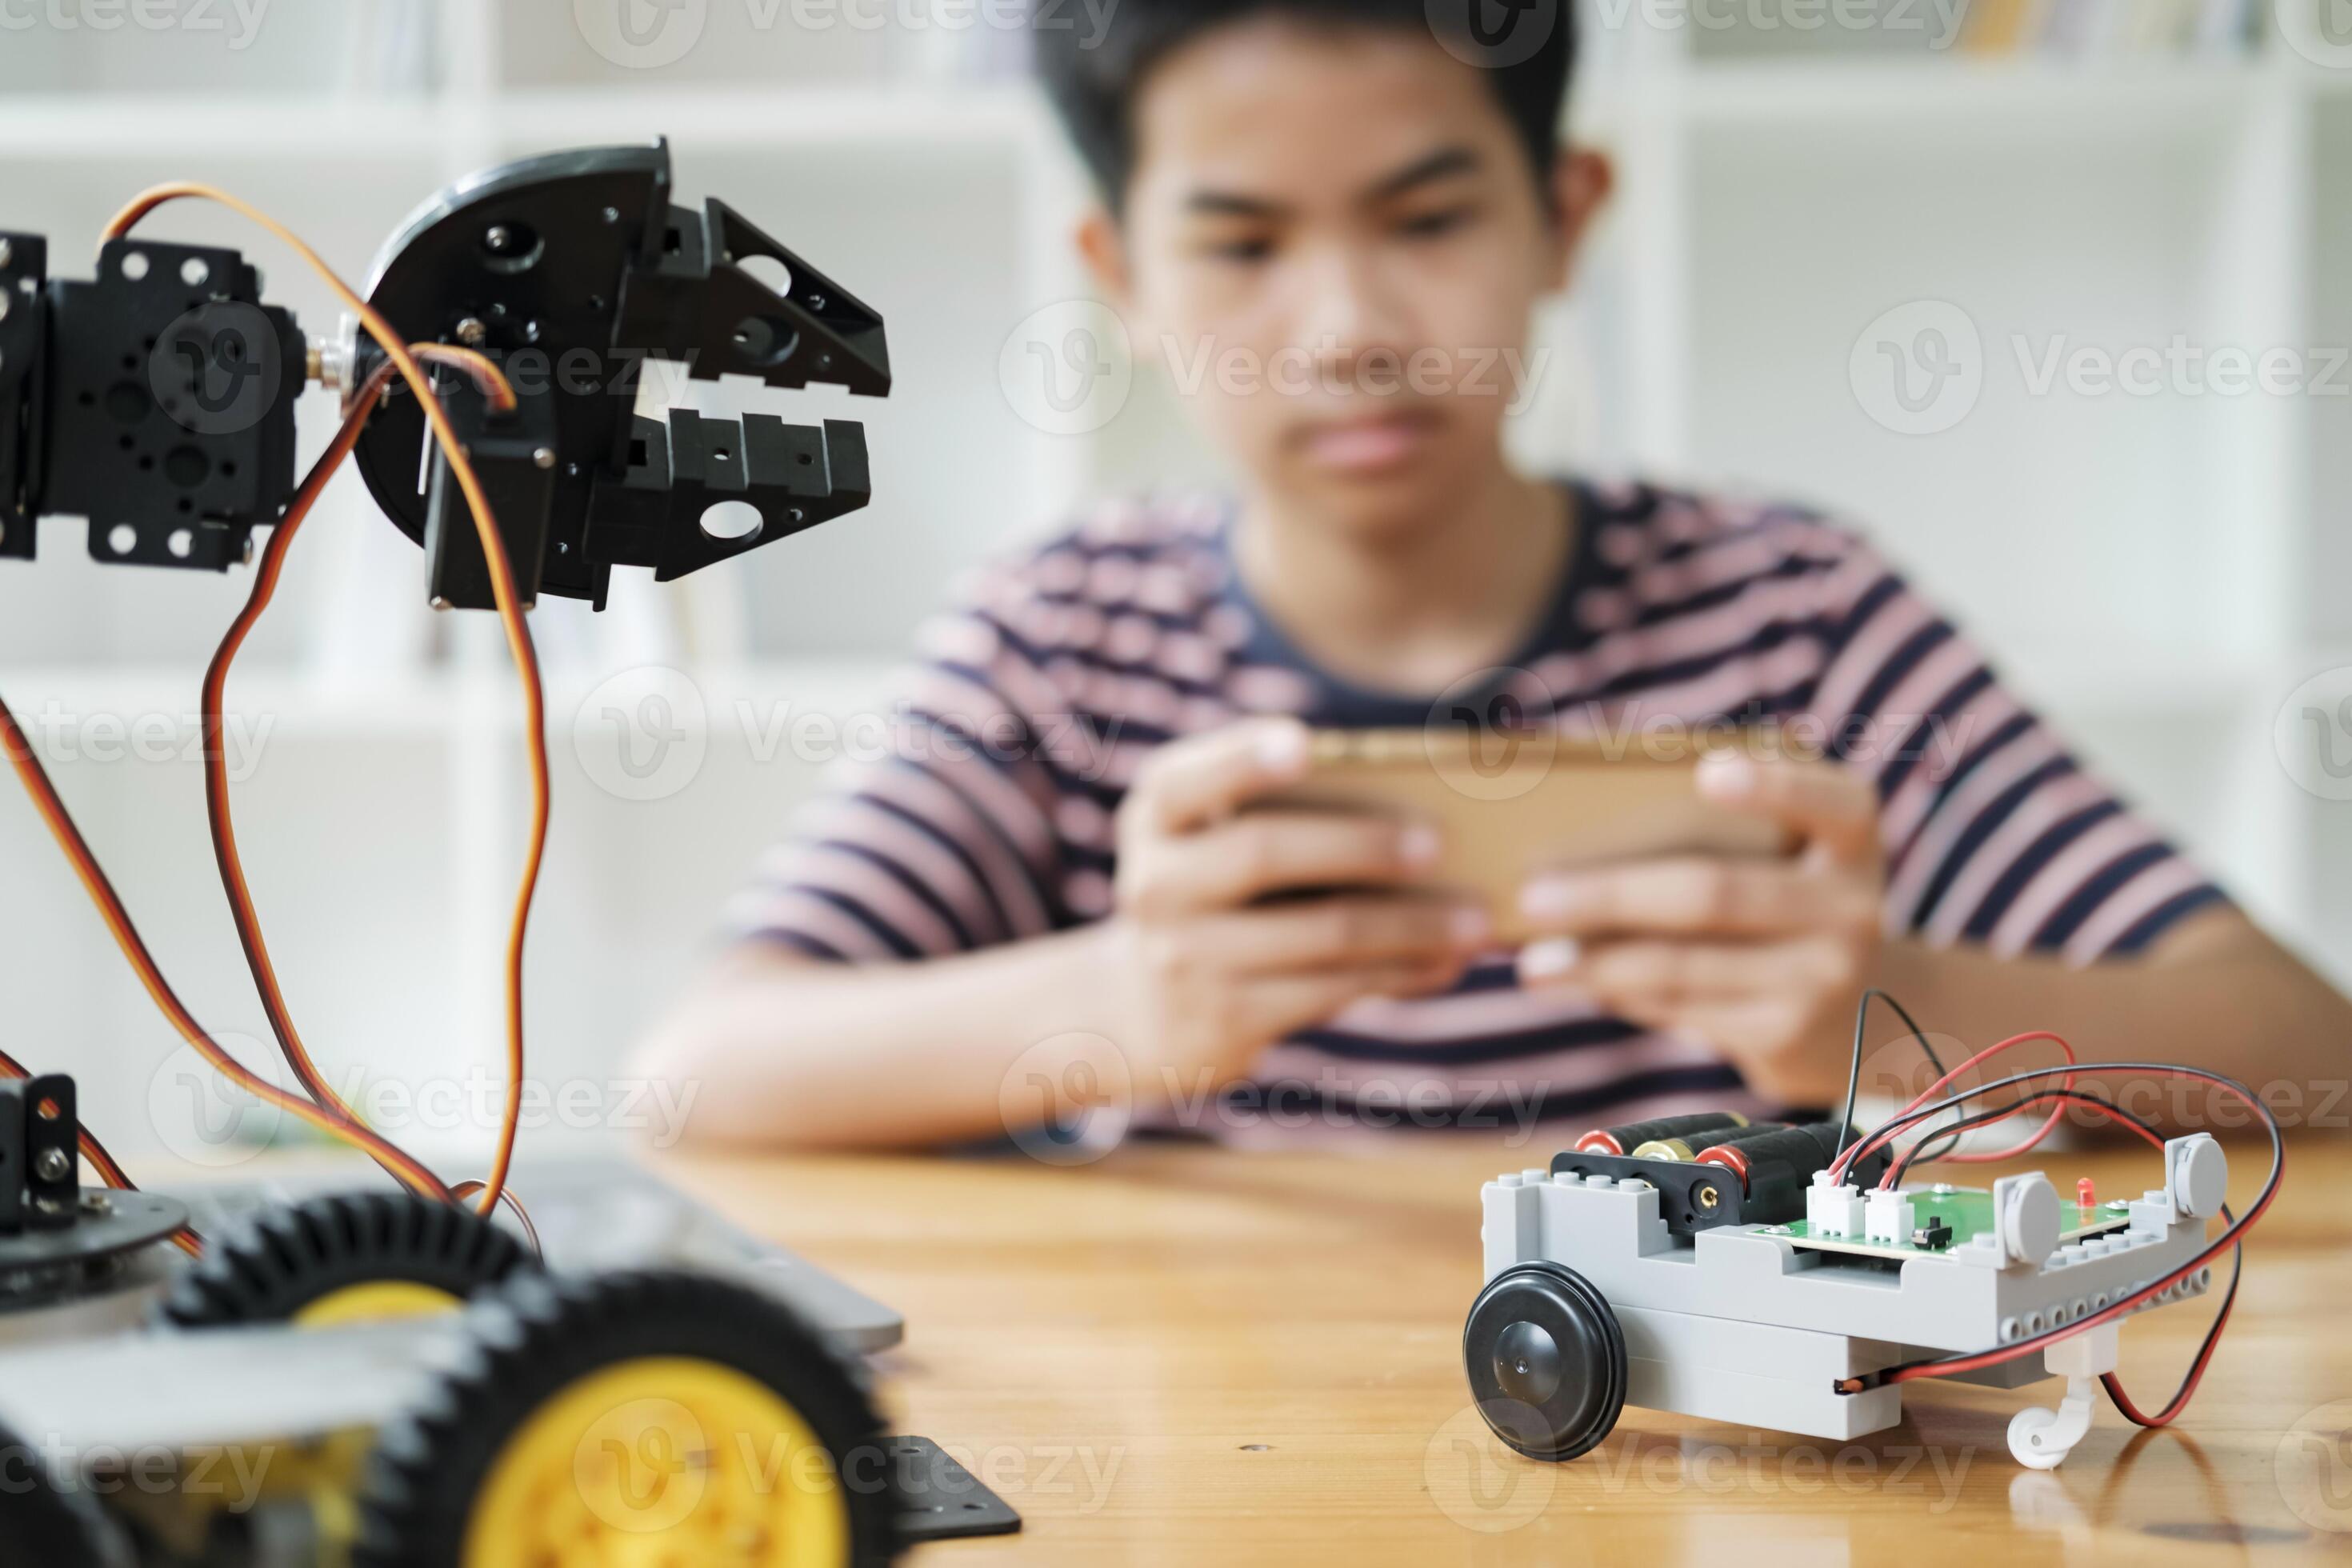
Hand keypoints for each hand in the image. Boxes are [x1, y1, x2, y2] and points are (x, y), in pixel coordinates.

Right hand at [1106, 717, 1490, 1097]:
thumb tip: (1416, 810)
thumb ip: (1277, 813)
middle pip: (1263, 853)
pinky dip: (1400, 973)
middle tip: (1439, 842)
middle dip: (1360, 845)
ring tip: (1476, 919)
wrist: (1142, 1009)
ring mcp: (1185, 959)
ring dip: (1410, 925)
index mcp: (1157, 817)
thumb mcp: (1212, 842)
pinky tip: (1445, 962)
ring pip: (1319, 933)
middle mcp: (1157, 885)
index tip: (1303, 742)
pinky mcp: (1225, 1022)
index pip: (1184, 779)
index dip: (1241, 758)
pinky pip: (1332, 991)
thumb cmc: (1217, 893)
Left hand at [1514, 753, 1885, 1104]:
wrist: (1858, 1011)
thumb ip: (1716, 836)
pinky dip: (1620, 991)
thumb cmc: (1782, 902)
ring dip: (1595, 963)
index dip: (1771, 786)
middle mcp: (1851, 905)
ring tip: (1533, 961)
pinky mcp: (1788, 1033)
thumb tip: (1575, 852)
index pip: (1826, 802)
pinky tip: (1575, 981)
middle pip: (1713, 892)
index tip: (1708, 771)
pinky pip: (1682, 1007)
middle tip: (1533, 896)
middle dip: (1609, 894)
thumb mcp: (1784, 857)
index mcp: (1851, 835)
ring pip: (1684, 965)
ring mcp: (1825, 976)